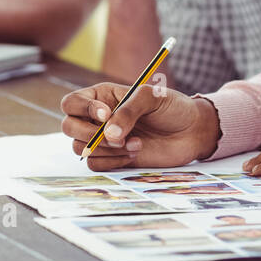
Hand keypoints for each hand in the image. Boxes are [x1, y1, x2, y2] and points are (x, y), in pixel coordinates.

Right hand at [61, 82, 219, 170]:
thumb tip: (109, 134)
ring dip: (107, 149)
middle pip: (69, 127)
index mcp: (102, 96)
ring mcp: (104, 139)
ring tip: (136, 143)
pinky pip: (96, 164)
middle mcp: (98, 118)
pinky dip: (113, 161)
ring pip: (81, 148)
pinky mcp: (113, 158)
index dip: (83, 109)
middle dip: (89, 133)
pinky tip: (135, 153)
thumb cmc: (172, 108)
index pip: (72, 102)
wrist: (191, 131)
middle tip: (116, 137)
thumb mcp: (152, 98)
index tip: (107, 115)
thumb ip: (128, 112)